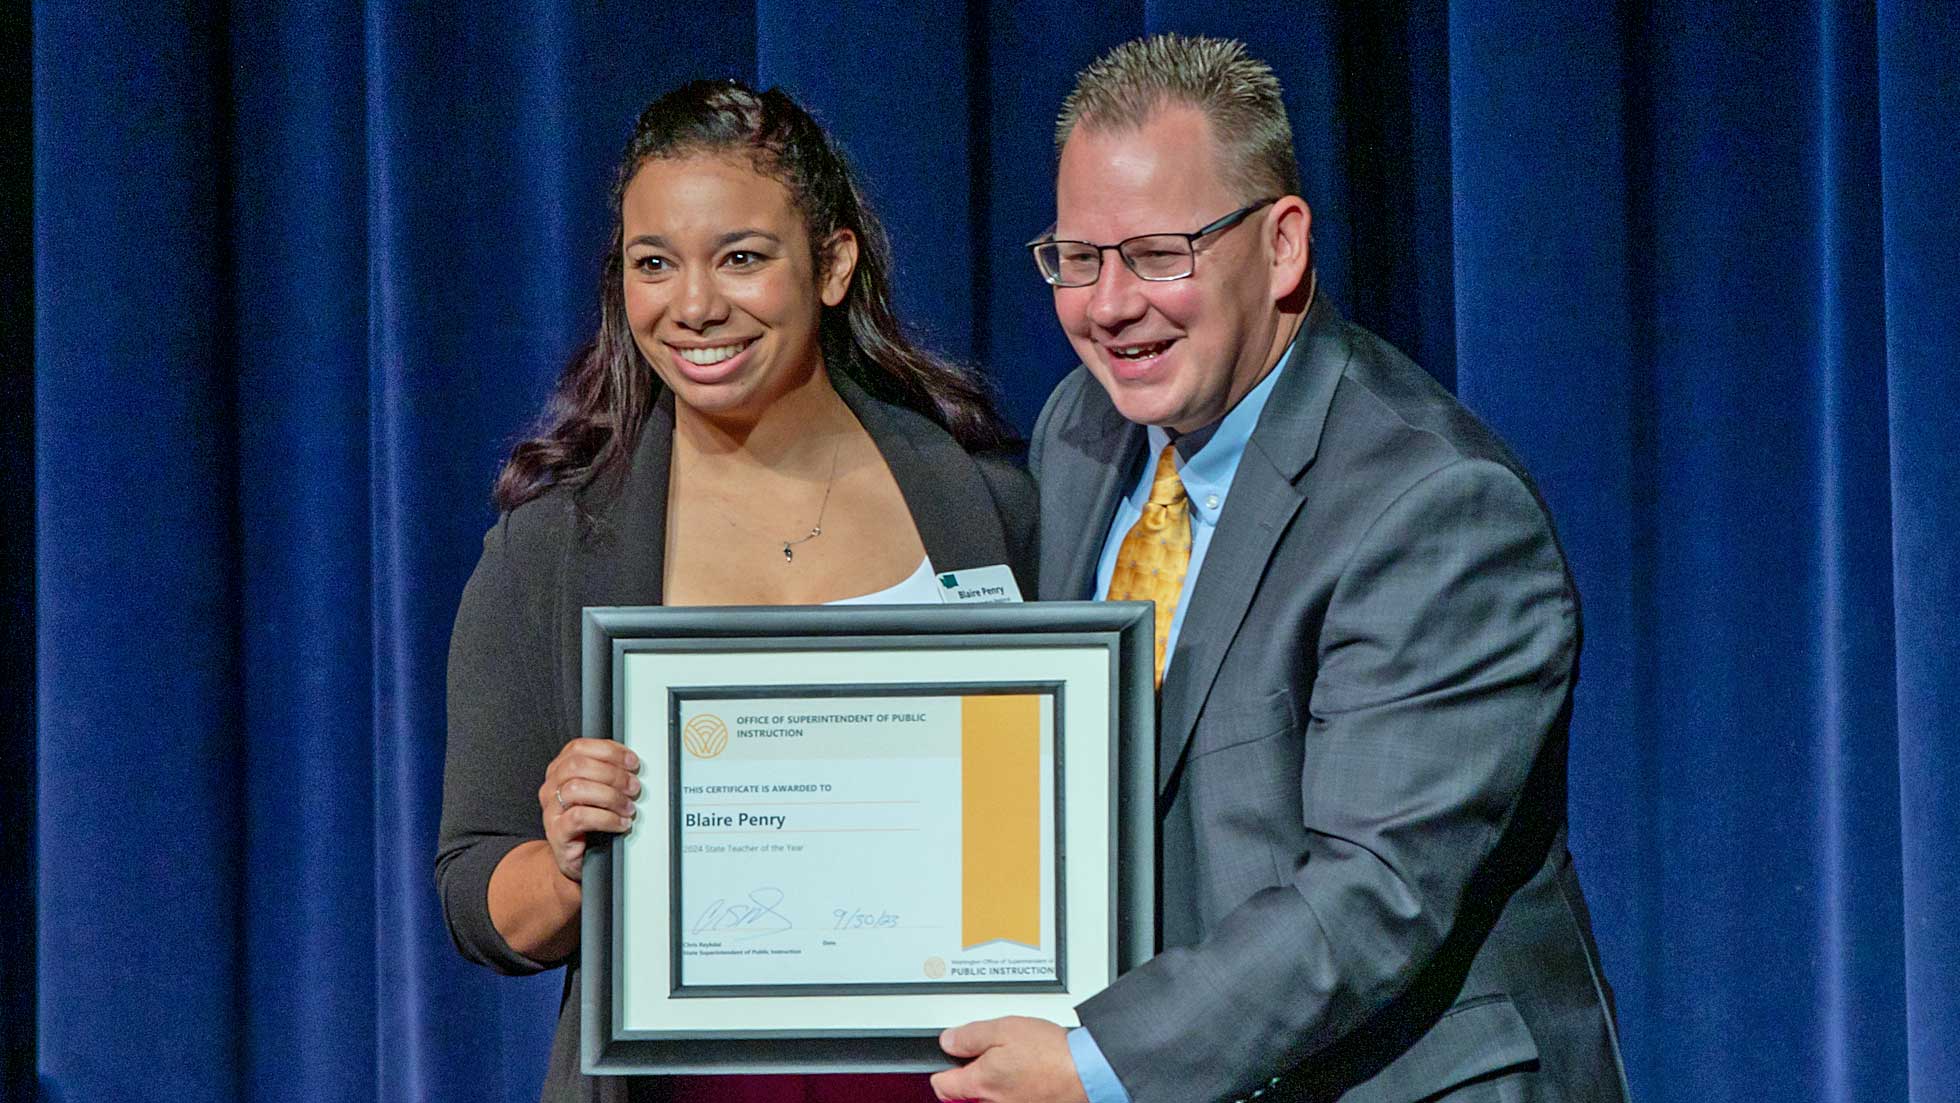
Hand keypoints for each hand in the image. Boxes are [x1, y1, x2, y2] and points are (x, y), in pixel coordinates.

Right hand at [539, 738, 639, 881]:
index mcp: (560, 770)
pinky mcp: (556, 832)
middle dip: (613, 774)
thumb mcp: (598, 790)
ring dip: (611, 797)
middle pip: (577, 765)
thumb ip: (607, 772)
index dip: (609, 751)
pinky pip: (580, 817)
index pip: (579, 748)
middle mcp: (551, 787)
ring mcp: (551, 810)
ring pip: (577, 789)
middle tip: (634, 787)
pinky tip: (620, 823)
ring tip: (629, 808)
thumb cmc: (590, 821)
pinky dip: (606, 818)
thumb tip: (631, 763)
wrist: (577, 857)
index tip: (632, 762)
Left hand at [932, 1016, 1084, 1102]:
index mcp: (981, 1083)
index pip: (941, 1085)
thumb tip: (949, 1041)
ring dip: (993, 1088)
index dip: (944, 1069)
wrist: (1088, 1072)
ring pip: (987, 1102)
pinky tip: (1027, 1080)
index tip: (952, 1060)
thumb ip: (970, 1036)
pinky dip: (1012, 1094)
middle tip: (989, 1060)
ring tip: (1014, 1067)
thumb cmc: (1052, 1053)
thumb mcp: (1005, 1029)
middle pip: (964, 1098)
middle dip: (970, 1080)